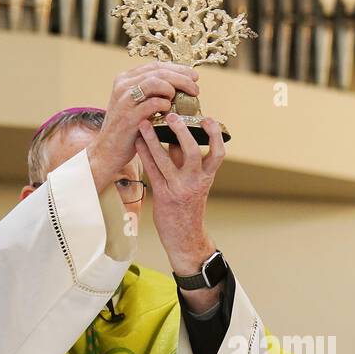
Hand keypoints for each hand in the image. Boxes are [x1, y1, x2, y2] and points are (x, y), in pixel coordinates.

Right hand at [88, 61, 199, 192]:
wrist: (108, 151)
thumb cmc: (128, 129)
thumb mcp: (138, 105)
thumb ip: (153, 93)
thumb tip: (181, 85)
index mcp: (126, 79)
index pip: (156, 66)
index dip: (178, 69)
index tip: (194, 76)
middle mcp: (123, 85)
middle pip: (159, 71)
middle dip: (181, 77)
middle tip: (196, 88)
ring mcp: (125, 99)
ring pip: (155, 82)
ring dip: (174, 88)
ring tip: (185, 98)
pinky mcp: (129, 116)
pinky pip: (153, 103)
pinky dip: (166, 105)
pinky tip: (171, 111)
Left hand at [134, 113, 225, 273]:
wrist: (186, 238)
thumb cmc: (189, 207)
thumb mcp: (195, 183)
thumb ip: (186, 161)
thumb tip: (173, 136)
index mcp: (207, 177)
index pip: (218, 153)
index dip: (214, 134)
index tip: (207, 118)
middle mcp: (195, 181)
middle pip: (192, 151)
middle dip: (182, 131)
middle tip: (172, 115)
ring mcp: (178, 188)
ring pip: (165, 159)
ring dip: (153, 139)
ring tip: (144, 123)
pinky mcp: (162, 195)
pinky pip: (152, 170)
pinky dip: (144, 154)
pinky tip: (137, 142)